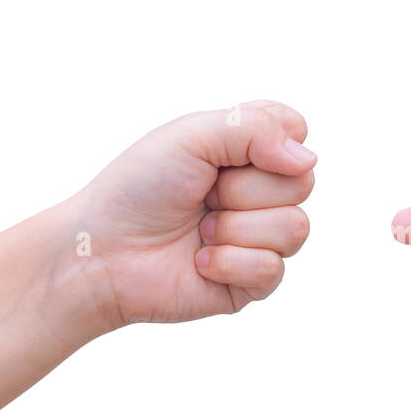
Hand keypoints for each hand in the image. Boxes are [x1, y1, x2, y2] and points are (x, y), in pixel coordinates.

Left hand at [73, 101, 315, 324]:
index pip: (296, 133)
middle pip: (302, 183)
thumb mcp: (191, 135)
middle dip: (243, 190)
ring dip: (235, 229)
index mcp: (247, 150)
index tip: (224, 154)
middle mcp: (260, 192)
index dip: (270, 143)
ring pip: (295, 228)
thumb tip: (308, 160)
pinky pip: (273, 269)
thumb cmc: (136, 189)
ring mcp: (260, 238)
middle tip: (203, 196)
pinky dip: (230, 263)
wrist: (102, 251)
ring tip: (199, 231)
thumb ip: (254, 128)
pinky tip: (200, 262)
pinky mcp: (253, 281)